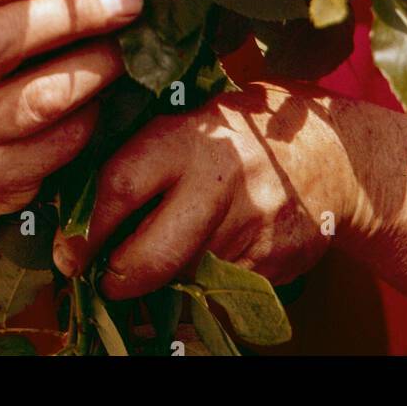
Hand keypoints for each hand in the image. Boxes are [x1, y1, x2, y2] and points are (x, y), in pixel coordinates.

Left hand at [52, 82, 363, 298]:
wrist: (337, 158)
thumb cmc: (250, 131)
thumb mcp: (199, 117)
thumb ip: (152, 150)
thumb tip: (85, 195)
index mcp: (190, 139)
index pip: (121, 186)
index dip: (88, 227)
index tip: (69, 248)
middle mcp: (217, 186)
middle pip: (149, 256)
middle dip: (117, 277)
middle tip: (101, 279)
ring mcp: (246, 231)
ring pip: (181, 276)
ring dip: (159, 283)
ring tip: (145, 268)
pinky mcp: (267, 266)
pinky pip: (216, 288)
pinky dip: (199, 284)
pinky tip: (200, 262)